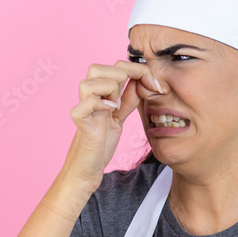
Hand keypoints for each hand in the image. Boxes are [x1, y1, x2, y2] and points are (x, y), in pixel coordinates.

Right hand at [61, 60, 161, 192]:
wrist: (87, 170)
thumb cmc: (100, 145)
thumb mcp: (119, 118)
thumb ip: (128, 100)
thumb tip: (141, 81)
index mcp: (99, 94)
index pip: (117, 66)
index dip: (140, 71)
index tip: (157, 87)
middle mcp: (89, 98)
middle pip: (97, 67)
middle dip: (123, 75)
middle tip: (136, 95)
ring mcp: (83, 109)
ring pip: (89, 81)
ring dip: (109, 90)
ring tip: (116, 107)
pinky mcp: (80, 123)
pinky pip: (85, 104)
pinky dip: (99, 104)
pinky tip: (111, 111)